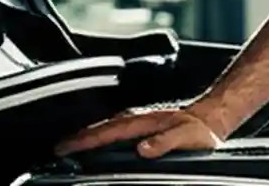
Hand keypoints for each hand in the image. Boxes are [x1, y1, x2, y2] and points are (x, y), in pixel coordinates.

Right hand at [53, 100, 228, 158]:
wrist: (211, 121)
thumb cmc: (201, 130)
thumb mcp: (188, 137)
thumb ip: (166, 142)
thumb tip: (143, 149)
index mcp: (145, 123)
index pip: (108, 132)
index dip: (85, 140)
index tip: (65, 146)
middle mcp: (138, 121)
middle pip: (100, 129)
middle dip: (78, 138)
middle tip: (57, 148)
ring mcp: (139, 124)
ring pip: (105, 129)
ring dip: (87, 137)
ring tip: (68, 147)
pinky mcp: (141, 129)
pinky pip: (114, 132)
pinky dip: (100, 137)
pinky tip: (95, 144)